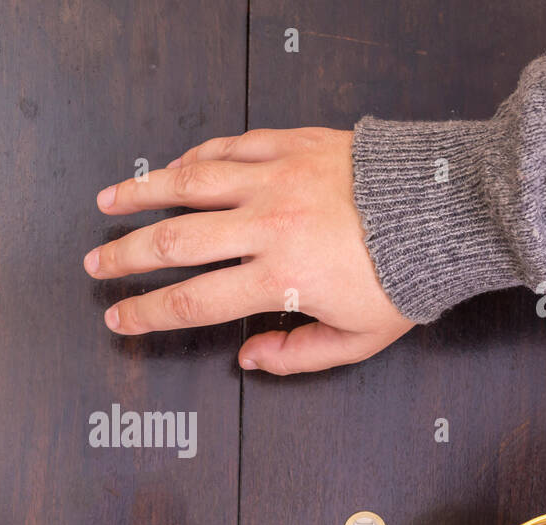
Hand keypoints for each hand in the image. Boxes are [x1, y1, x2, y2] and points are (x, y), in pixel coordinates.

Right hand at [84, 126, 415, 374]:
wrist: (449, 206)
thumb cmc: (408, 274)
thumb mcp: (361, 337)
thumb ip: (300, 355)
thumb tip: (250, 359)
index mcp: (282, 279)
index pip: (193, 303)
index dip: (147, 314)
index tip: (119, 318)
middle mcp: (268, 227)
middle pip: (174, 242)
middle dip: (126, 256)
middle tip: (95, 265)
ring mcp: (276, 180)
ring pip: (189, 184)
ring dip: (142, 193)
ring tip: (108, 201)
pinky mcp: (291, 145)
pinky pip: (228, 147)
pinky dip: (194, 158)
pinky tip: (173, 168)